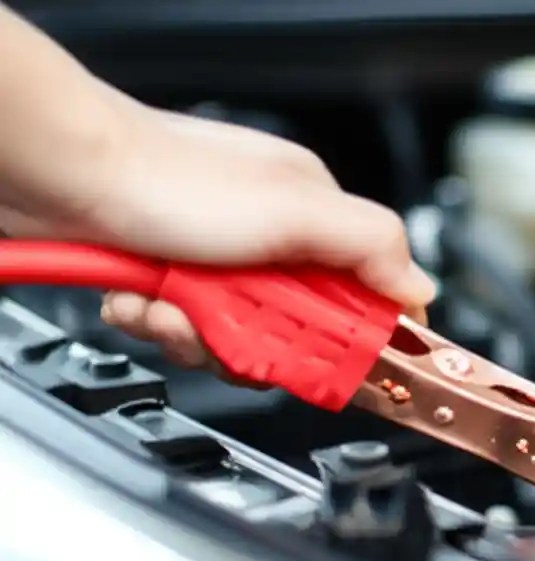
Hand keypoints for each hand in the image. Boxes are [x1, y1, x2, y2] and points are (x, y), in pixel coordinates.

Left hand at [0, 85, 433, 376]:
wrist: (62, 175)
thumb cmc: (168, 175)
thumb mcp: (295, 210)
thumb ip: (370, 245)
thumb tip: (421, 287)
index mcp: (311, 216)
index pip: (360, 292)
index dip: (348, 334)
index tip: (334, 361)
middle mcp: (265, 239)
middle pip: (292, 330)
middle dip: (253, 340)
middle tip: (228, 327)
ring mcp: (213, 262)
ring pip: (232, 338)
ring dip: (195, 335)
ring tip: (170, 307)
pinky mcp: (166, 280)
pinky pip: (180, 331)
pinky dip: (156, 325)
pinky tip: (142, 302)